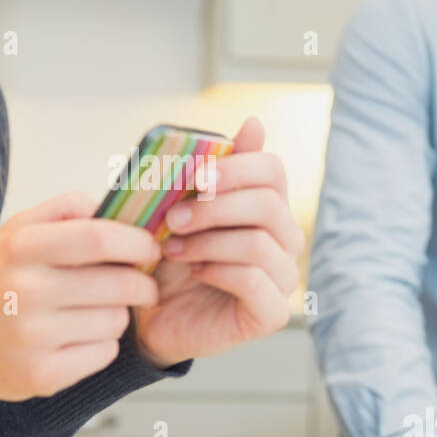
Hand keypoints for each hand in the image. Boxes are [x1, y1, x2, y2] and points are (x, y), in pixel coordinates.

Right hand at [0, 190, 161, 401]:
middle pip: (118, 283)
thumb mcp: (15, 233)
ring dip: (118, 314)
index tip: (150, 247)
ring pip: (115, 320)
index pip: (98, 238)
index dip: (136, 242)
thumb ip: (64, 211)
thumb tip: (114, 207)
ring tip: (95, 311)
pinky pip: (104, 353)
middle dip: (143, 284)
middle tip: (143, 285)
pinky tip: (79, 337)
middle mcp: (24, 292)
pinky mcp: (42, 375)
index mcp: (20, 248)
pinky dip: (103, 344)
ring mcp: (32, 338)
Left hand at [130, 116, 305, 367]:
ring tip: (172, 249)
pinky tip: (195, 272)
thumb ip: (214, 169)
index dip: (235, 168)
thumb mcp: (183, 206)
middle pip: (268, 205)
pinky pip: (255, 281)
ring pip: (259, 244)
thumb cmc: (170, 256)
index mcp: (268, 207)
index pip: (273, 170)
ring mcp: (283, 278)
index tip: (194, 177)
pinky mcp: (271, 313)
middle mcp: (285, 241)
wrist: (151, 313)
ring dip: (208, 242)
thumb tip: (255, 123)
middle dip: (214, 208)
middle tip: (172, 218)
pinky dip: (218, 271)